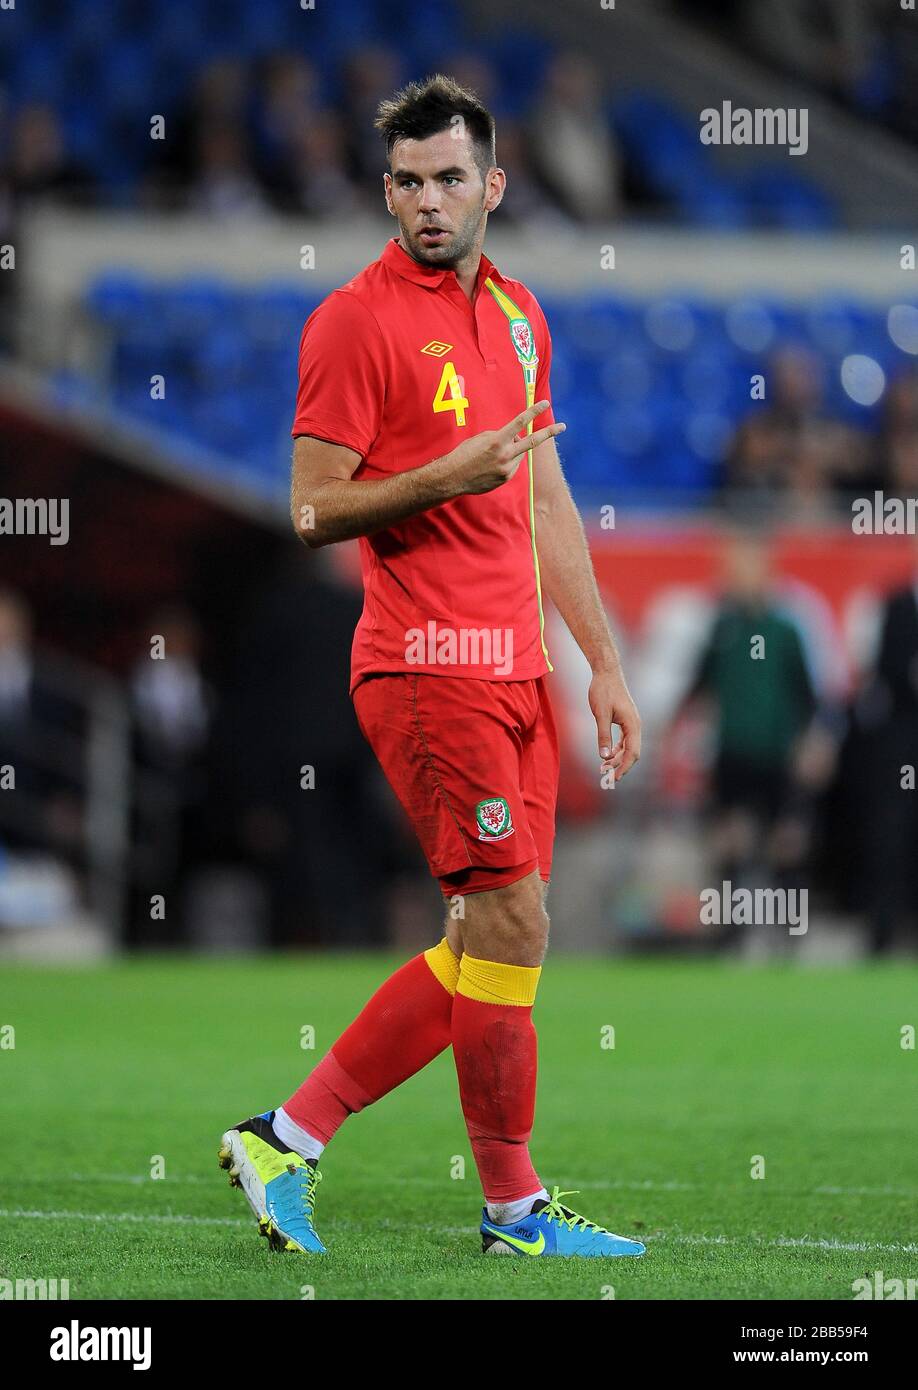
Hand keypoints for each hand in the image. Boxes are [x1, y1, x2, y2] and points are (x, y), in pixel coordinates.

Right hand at [437, 400, 565, 496]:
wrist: (453, 477)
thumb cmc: (465, 453)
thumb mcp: (482, 438)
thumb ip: (501, 436)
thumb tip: (516, 439)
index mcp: (498, 440)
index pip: (520, 422)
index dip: (534, 411)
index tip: (545, 403)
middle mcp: (505, 455)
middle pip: (533, 441)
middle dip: (549, 433)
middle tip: (563, 426)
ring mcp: (507, 469)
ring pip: (520, 454)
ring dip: (513, 451)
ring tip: (493, 456)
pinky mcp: (506, 478)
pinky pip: (513, 466)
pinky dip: (507, 462)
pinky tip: (491, 466)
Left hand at [590, 668, 641, 780]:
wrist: (607, 672)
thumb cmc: (603, 690)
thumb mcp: (600, 714)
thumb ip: (603, 735)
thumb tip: (604, 757)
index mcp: (633, 725)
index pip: (632, 753)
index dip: (624, 768)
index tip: (615, 778)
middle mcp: (636, 725)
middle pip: (633, 752)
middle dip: (621, 766)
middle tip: (607, 777)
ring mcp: (632, 723)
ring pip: (629, 747)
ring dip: (618, 758)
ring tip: (605, 768)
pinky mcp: (626, 720)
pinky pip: (625, 740)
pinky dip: (618, 749)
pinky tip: (608, 755)